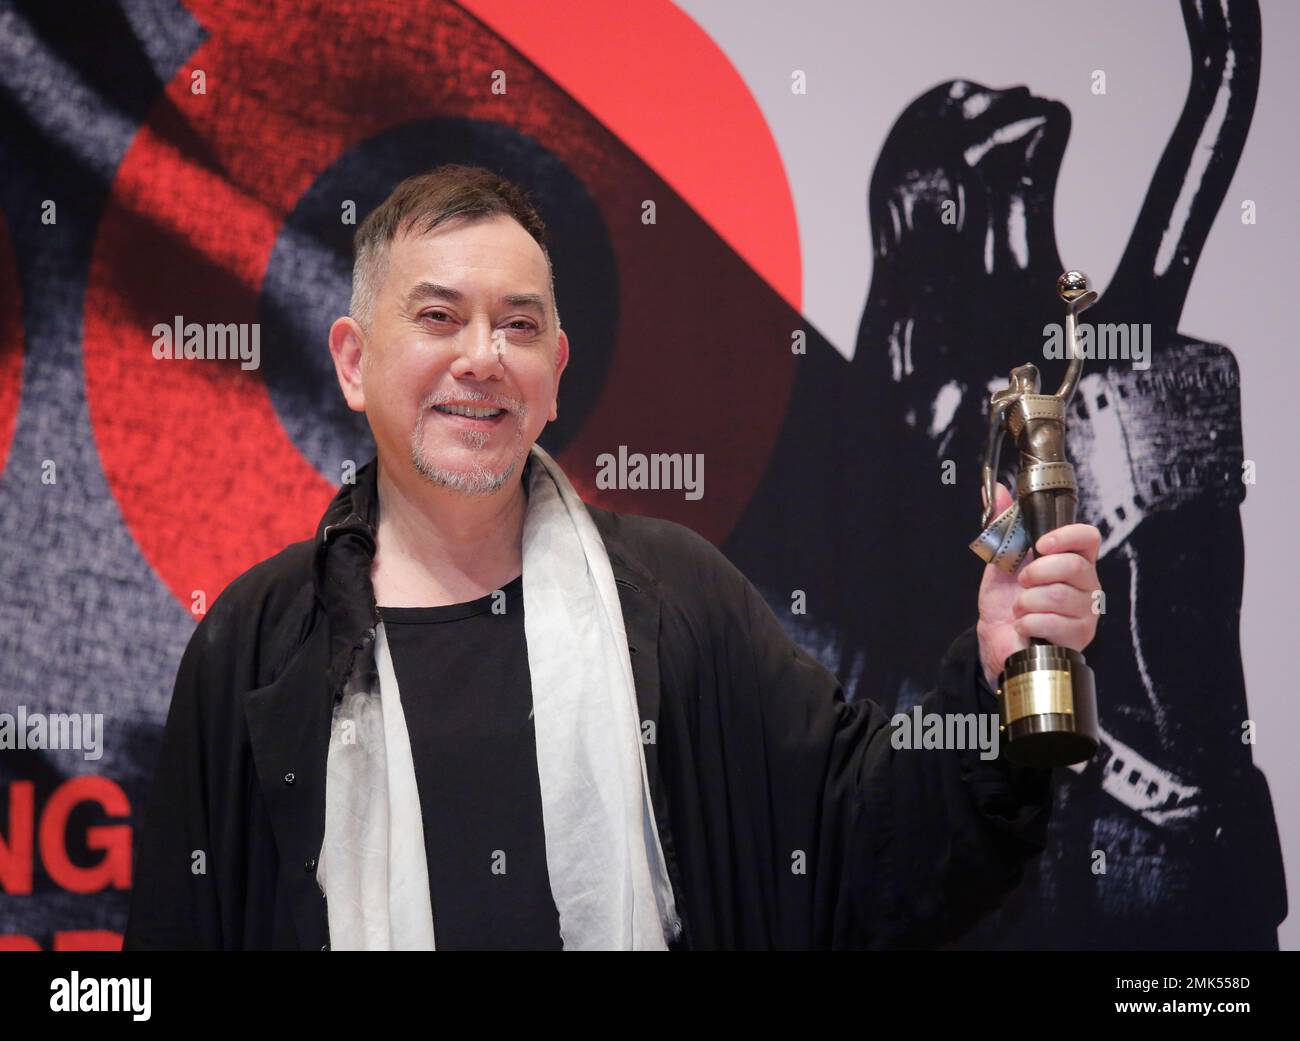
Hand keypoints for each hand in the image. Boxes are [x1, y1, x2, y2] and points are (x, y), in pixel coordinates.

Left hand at [975, 482, 1102, 690]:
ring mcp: (1087, 611)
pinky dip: (1028, 622)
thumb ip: (1002, 524)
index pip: (1088, 537)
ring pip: (1059, 595)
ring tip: (1021, 607)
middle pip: (1073, 566)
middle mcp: (1087, 583)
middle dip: (1035, 573)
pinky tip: (1025, 626)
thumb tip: (997, 488)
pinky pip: (1053, 621)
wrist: (997, 639)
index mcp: (1072, 560)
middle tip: (1022, 582)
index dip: (1066, 536)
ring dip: (1027, 601)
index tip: (1040, 544)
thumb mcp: (1000, 559)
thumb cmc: (1005, 600)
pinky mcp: (1080, 636)